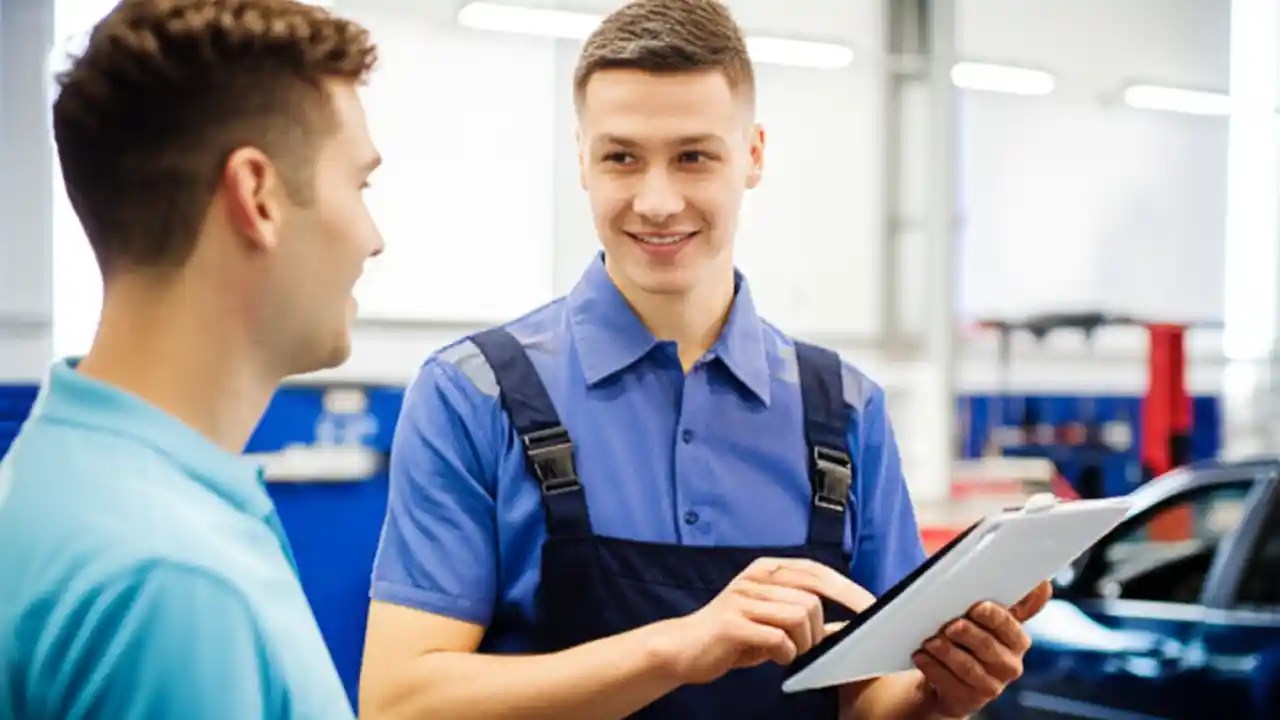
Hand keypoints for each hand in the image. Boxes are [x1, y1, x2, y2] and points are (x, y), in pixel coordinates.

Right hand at [657, 558, 874, 684]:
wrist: (683, 649)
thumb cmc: (731, 636)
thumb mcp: (770, 620)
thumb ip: (803, 616)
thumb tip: (847, 625)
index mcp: (765, 569)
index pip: (817, 571)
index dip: (848, 590)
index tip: (871, 609)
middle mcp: (754, 578)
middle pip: (812, 597)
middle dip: (818, 630)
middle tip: (808, 647)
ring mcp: (742, 598)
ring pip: (800, 616)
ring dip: (802, 644)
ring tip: (787, 653)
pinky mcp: (733, 623)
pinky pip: (778, 638)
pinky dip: (785, 653)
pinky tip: (775, 657)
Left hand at [911, 580, 1051, 717]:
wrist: (948, 676)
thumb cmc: (969, 638)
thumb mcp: (987, 618)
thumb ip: (1010, 601)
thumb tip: (1042, 584)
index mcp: (1017, 640)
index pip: (1010, 626)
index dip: (994, 617)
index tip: (977, 607)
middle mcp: (1009, 665)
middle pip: (987, 646)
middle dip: (966, 633)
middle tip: (950, 625)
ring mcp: (990, 686)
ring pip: (968, 667)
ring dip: (946, 651)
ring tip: (931, 641)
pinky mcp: (968, 699)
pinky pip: (949, 683)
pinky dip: (933, 667)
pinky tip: (922, 656)